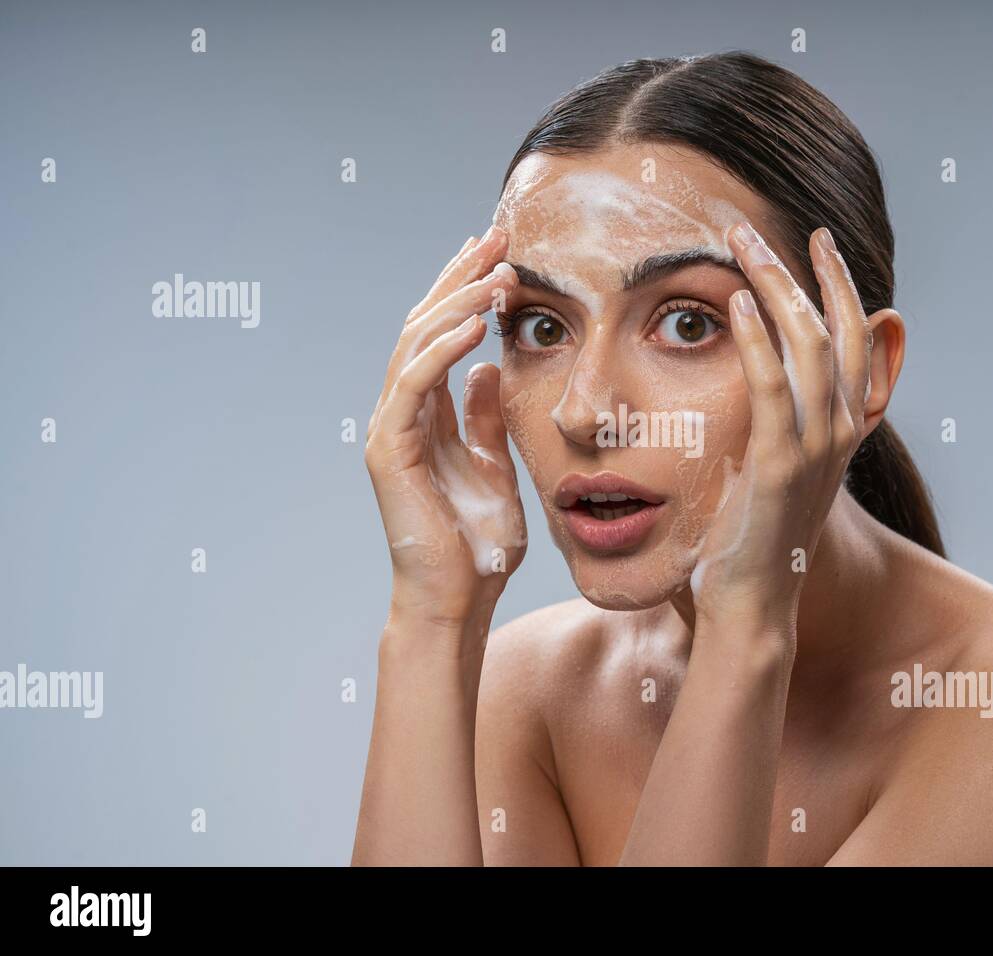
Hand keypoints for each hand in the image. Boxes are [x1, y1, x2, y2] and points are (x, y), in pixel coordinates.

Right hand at [365, 225, 526, 627]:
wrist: (459, 600)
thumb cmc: (478, 544)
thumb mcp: (494, 466)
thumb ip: (486, 418)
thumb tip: (491, 368)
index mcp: (427, 416)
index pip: (441, 336)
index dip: (465, 290)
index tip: (499, 253)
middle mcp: (401, 415)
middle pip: (423, 327)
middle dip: (459, 278)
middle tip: (496, 236)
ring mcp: (390, 431)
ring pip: (414, 345)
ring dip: (455, 301)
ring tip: (495, 270)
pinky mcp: (389, 452)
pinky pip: (414, 386)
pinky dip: (442, 350)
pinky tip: (476, 321)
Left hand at [688, 222, 874, 639]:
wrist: (752, 603)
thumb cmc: (752, 535)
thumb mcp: (775, 465)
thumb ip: (778, 416)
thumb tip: (759, 370)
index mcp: (844, 427)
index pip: (853, 337)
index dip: (838, 283)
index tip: (814, 239)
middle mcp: (842, 432)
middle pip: (835, 328)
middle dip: (801, 269)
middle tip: (755, 227)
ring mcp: (817, 449)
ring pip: (807, 345)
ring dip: (772, 286)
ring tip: (739, 245)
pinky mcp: (780, 467)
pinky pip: (772, 387)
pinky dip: (754, 341)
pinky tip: (731, 304)